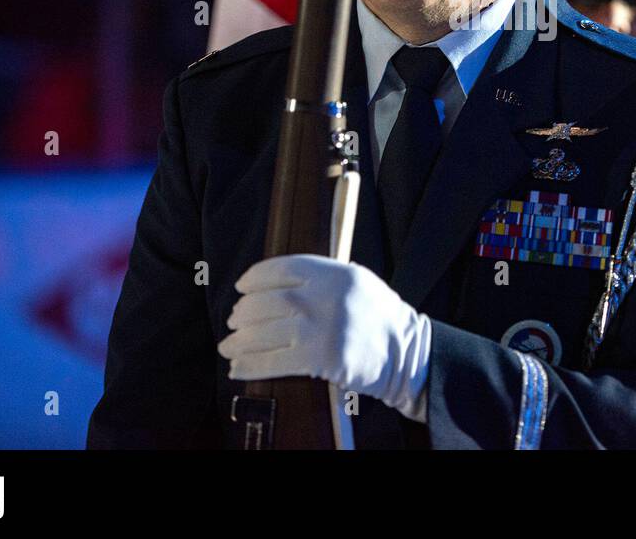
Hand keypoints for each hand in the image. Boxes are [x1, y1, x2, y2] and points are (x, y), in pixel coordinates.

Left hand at [217, 254, 431, 422]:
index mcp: (336, 273)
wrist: (407, 352)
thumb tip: (272, 284)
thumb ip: (321, 277)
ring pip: (266, 332)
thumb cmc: (378, 318)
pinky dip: (251, 365)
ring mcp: (325, 328)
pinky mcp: (323, 359)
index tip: (241, 286)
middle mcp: (328, 296)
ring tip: (228, 345)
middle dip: (244, 312)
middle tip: (233, 321)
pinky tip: (238, 368)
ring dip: (240, 341)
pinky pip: (275, 361)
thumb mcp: (356, 282)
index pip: (283, 268)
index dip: (256, 277)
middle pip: (269, 301)